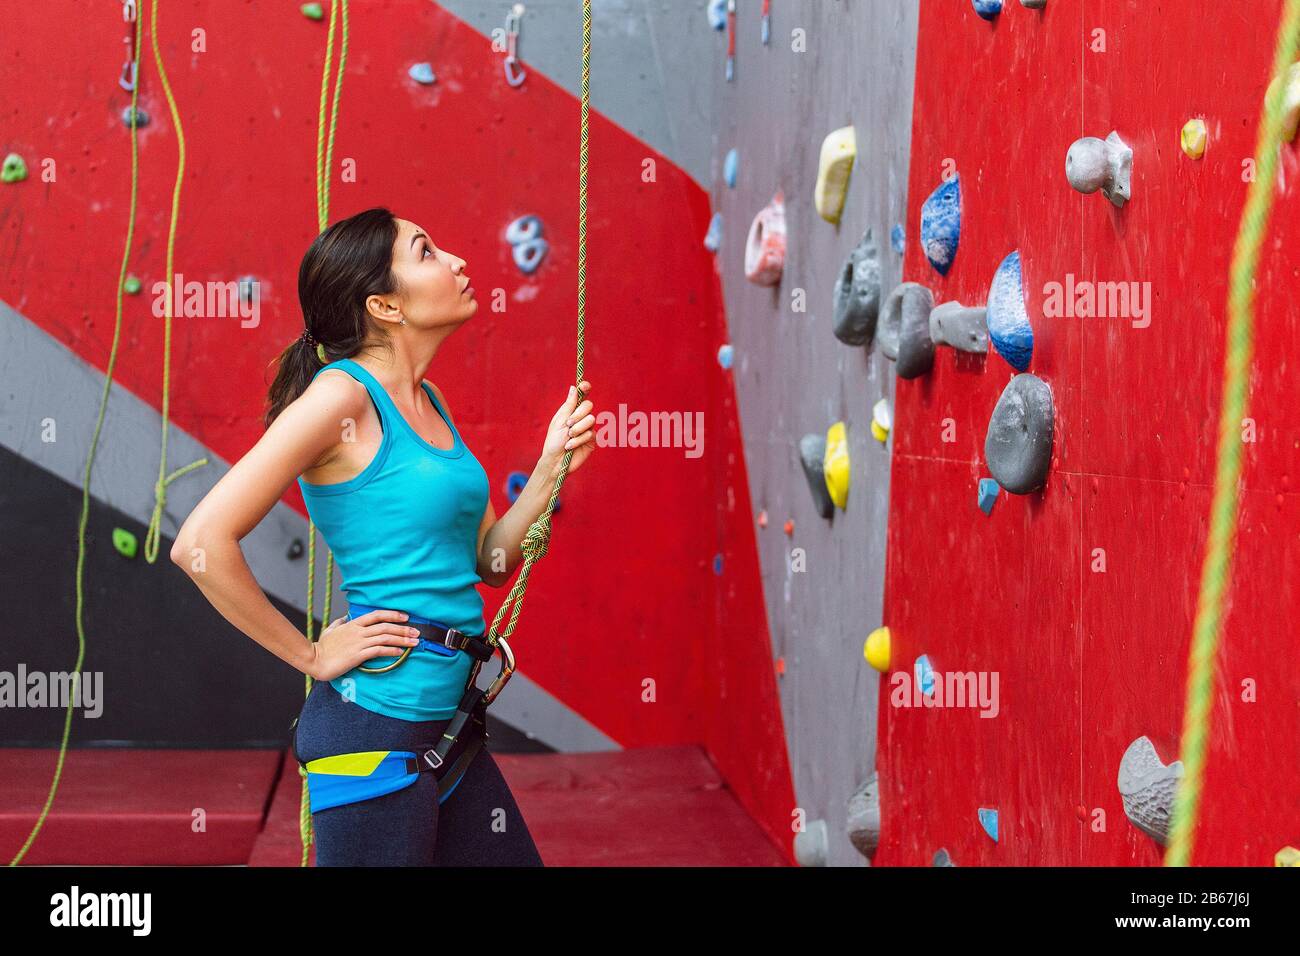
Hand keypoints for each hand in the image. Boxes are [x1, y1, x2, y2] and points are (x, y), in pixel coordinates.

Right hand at [307, 609, 421, 680]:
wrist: (314, 660)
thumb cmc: (322, 647)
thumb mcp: (331, 629)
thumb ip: (340, 623)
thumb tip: (345, 618)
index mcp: (353, 624)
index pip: (377, 615)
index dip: (393, 614)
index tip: (406, 617)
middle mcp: (358, 631)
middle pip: (385, 626)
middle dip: (403, 629)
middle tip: (417, 632)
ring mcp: (358, 643)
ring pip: (385, 638)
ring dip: (402, 639)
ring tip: (414, 642)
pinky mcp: (358, 655)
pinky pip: (378, 650)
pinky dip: (391, 651)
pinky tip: (400, 652)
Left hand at [540, 380, 594, 478]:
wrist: (555, 461)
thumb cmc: (553, 441)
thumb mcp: (559, 421)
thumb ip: (568, 405)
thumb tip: (573, 388)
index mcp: (572, 411)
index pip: (582, 396)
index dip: (585, 389)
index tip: (584, 385)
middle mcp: (581, 418)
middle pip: (588, 405)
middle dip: (578, 414)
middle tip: (568, 424)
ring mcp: (588, 429)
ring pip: (591, 419)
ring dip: (577, 429)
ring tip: (568, 437)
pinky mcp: (592, 441)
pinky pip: (591, 434)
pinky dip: (578, 440)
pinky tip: (570, 446)